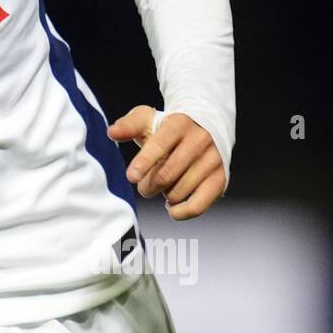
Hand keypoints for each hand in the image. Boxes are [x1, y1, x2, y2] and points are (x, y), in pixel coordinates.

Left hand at [107, 106, 225, 219]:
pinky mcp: (220, 179)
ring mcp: (212, 161)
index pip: (159, 146)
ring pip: (178, 192)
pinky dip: (179, 213)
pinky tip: (171, 207)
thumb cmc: (167, 128)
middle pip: (165, 175)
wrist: (205, 128)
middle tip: (143, 185)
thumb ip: (128, 126)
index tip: (131, 177)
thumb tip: (112, 133)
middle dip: (147, 186)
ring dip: (163, 195)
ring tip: (162, 186)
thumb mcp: (147, 120)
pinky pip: (197, 206)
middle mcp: (200, 140)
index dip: (143, 163)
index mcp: (179, 124)